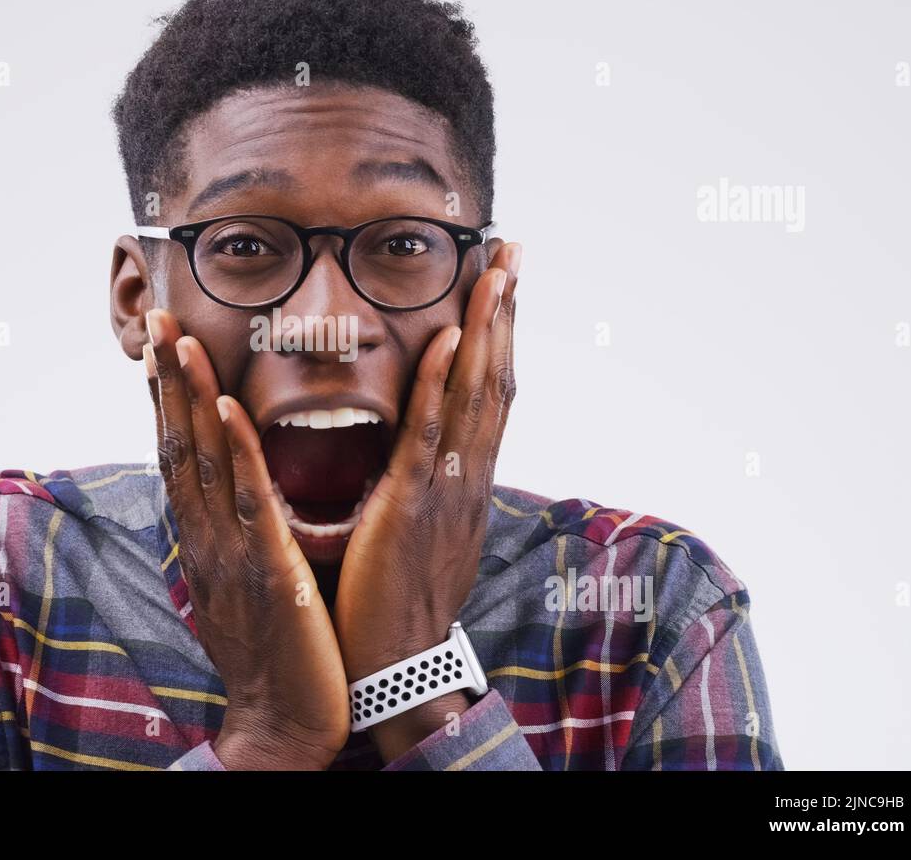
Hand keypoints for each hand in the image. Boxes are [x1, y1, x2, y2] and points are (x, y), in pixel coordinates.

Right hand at [143, 308, 351, 768]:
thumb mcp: (249, 578)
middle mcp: (206, 537)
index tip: (164, 344)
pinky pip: (248, 504)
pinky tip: (228, 410)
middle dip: (168, 380)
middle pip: (178, 444)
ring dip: (189, 399)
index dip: (168, 398)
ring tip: (178, 341)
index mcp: (206, 537)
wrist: (284, 720)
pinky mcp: (267, 573)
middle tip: (158, 318)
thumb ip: (241, 530)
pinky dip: (235, 454)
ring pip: (202, 463)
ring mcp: (230, 553)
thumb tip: (241, 489)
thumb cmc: (276, 647)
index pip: (179, 453)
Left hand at [332, 242, 521, 761]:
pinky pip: (431, 434)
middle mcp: (469, 473)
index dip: (499, 334)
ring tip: (497, 270)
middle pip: (497, 377)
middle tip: (514, 249)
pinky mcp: (412, 504)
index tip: (504, 283)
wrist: (396, 661)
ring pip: (475, 395)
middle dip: (505, 311)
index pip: (492, 391)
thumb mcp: (418, 526)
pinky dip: (441, 384)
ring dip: (486, 329)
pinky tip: (447, 339)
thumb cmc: (396, 594)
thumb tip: (420, 448)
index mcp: (467, 477)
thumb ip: (421, 481)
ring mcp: (448, 487)